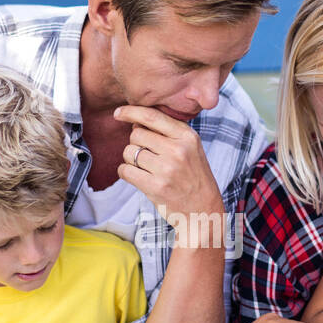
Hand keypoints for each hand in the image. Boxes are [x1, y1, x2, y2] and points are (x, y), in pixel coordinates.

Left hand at [114, 106, 224, 226]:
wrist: (203, 210)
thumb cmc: (194, 177)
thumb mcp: (191, 149)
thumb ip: (168, 132)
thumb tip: (136, 122)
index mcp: (187, 136)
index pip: (152, 116)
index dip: (131, 112)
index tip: (119, 113)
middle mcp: (178, 150)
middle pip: (136, 134)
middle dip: (135, 143)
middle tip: (146, 155)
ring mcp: (167, 169)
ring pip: (129, 152)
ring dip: (130, 159)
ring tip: (145, 168)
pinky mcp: (155, 186)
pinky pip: (125, 170)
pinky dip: (125, 172)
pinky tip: (137, 176)